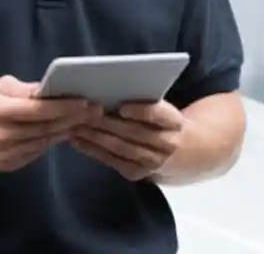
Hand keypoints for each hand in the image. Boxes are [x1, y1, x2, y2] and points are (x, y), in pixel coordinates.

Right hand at [0, 75, 101, 172]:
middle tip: (96, 111)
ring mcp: (6, 154)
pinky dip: (52, 142)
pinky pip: (36, 153)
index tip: (85, 101)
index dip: (64, 106)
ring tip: (86, 121)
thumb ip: (25, 90)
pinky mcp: (8, 166)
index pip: (38, 111)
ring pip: (45, 142)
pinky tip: (64, 132)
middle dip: (73, 119)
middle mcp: (2, 136)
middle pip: (46, 128)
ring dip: (67, 131)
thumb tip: (53, 89)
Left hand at [70, 100, 186, 180]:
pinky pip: (113, 161)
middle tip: (82, 112)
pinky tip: (77, 141)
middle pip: (133, 132)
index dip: (140, 111)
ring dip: (95, 136)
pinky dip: (93, 150)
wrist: (188, 152)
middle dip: (105, 122)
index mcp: (174, 121)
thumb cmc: (165, 121)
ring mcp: (153, 162)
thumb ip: (145, 101)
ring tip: (75, 125)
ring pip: (120, 147)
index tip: (122, 107)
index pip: (158, 114)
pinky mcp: (139, 174)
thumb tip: (109, 89)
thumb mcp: (165, 110)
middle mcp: (167, 143)